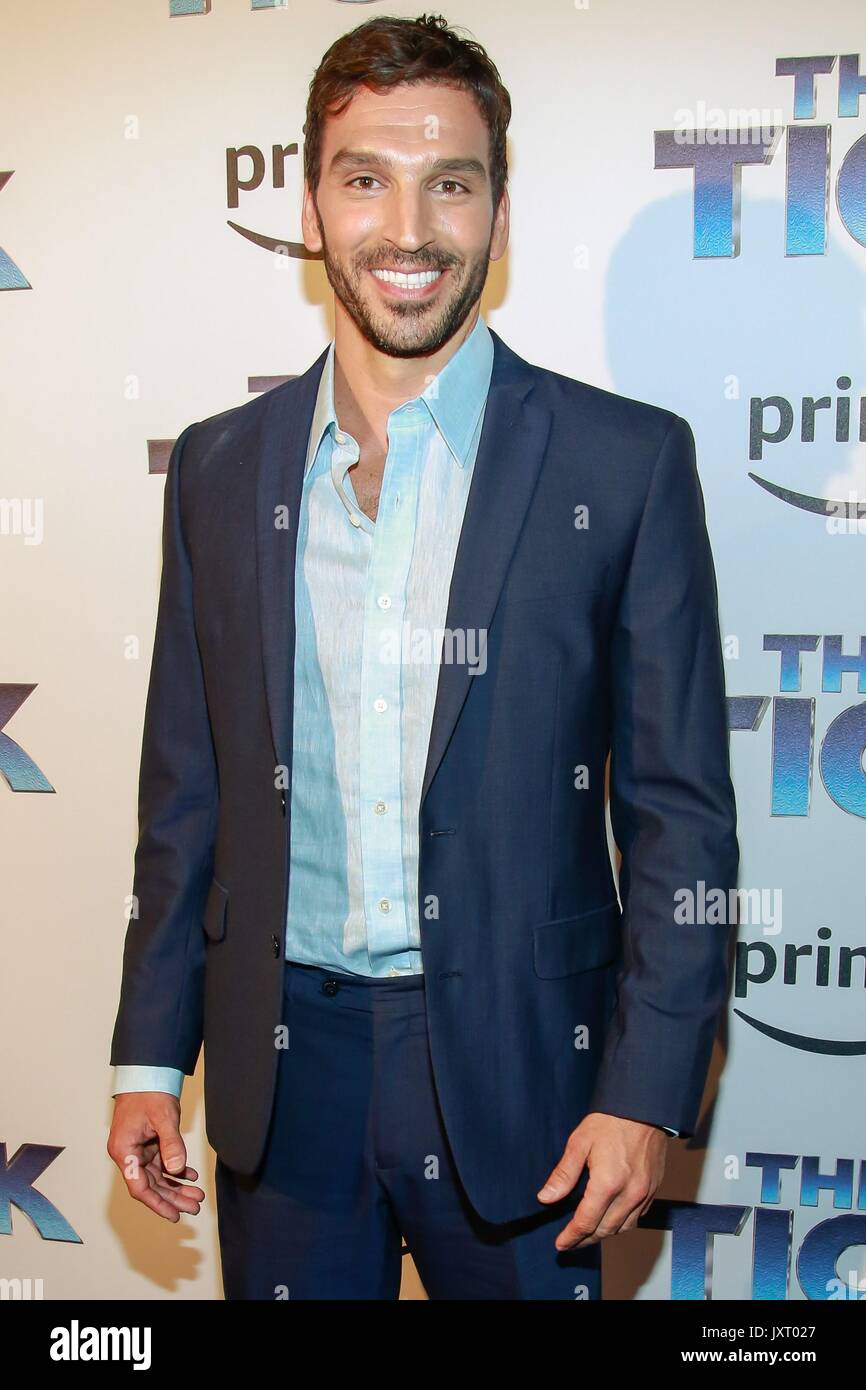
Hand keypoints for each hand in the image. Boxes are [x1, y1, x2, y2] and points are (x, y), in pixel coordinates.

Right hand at [107, 1092, 204, 1221]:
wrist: (147, 1073)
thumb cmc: (149, 1093)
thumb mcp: (163, 1118)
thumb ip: (171, 1144)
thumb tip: (177, 1170)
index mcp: (124, 1150)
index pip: (139, 1186)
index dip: (157, 1203)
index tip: (174, 1215)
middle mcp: (128, 1154)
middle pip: (151, 1185)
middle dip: (173, 1197)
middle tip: (194, 1207)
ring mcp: (138, 1150)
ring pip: (158, 1177)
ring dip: (176, 1186)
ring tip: (197, 1196)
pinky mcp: (148, 1144)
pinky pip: (162, 1164)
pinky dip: (176, 1171)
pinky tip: (190, 1177)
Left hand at [536, 1111, 668, 1249]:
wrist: (644, 1107)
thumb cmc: (612, 1121)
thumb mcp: (579, 1143)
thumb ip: (563, 1174)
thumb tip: (546, 1197)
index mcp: (608, 1183)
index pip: (586, 1222)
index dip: (571, 1237)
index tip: (561, 1244)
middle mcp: (629, 1193)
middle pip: (605, 1230)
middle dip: (585, 1240)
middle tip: (570, 1242)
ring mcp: (644, 1193)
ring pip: (623, 1228)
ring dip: (604, 1234)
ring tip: (588, 1233)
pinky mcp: (654, 1189)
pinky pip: (638, 1217)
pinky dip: (622, 1223)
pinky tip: (611, 1218)